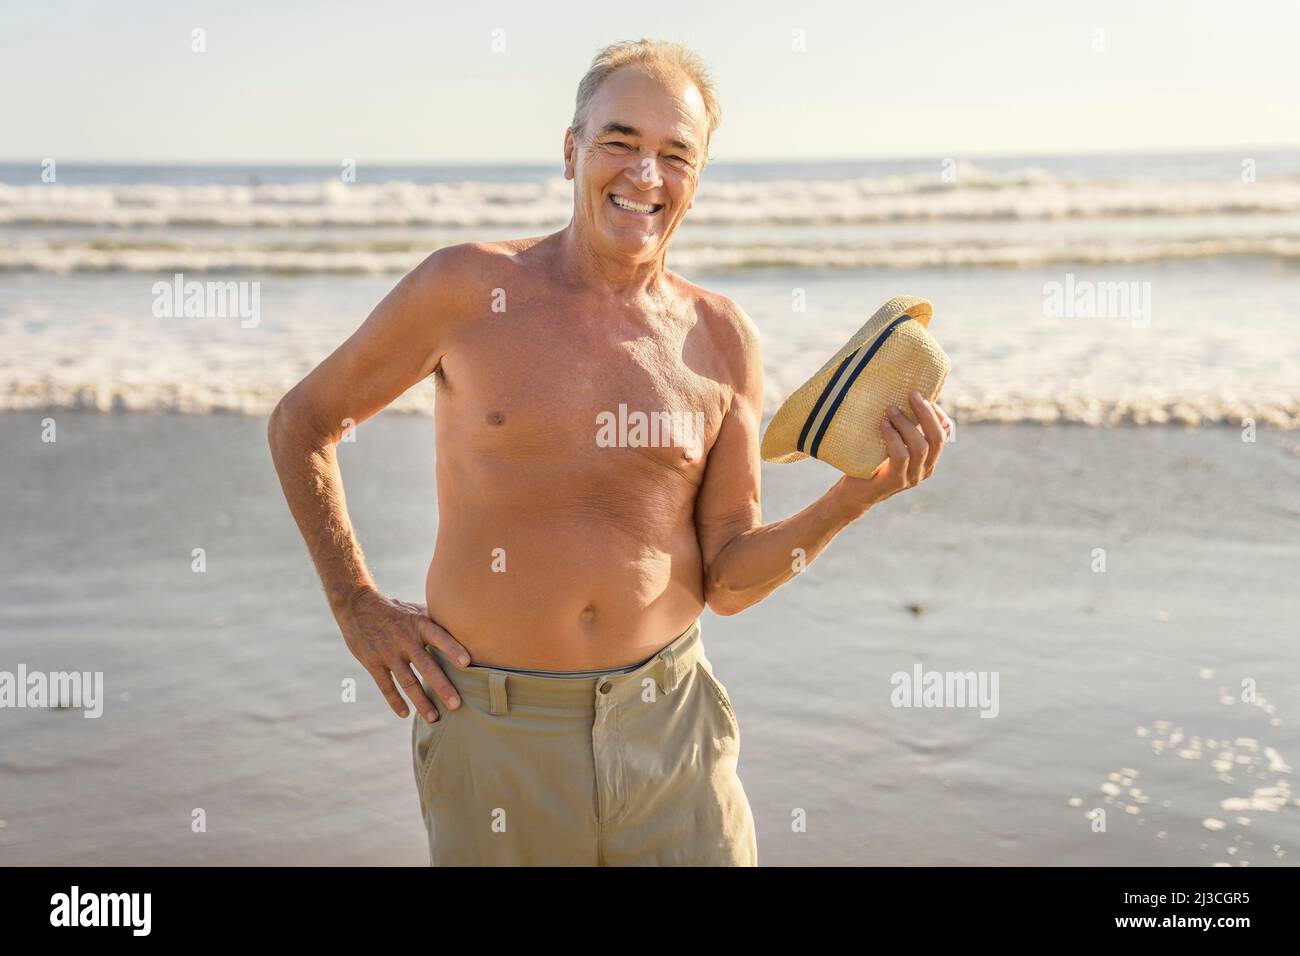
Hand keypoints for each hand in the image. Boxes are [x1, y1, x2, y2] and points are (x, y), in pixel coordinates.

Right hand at [336, 588, 469, 721]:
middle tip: (456, 705)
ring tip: (434, 718)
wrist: (356, 606)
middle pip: (426, 666)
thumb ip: (437, 620)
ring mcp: (387, 652)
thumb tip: (465, 627)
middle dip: (442, 686)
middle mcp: (404, 639)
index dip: (452, 649)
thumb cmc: (395, 610)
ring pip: (407, 682)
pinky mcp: (372, 663)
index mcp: (419, 624)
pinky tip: (405, 714)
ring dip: (421, 701)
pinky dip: (395, 701)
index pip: (439, 636)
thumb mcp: (416, 609)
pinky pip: (386, 686)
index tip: (467, 663)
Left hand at [838, 391, 951, 508]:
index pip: (944, 432)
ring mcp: (912, 477)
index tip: (923, 396)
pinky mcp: (896, 482)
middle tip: (912, 394)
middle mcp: (925, 468)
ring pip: (921, 447)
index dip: (937, 413)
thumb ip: (902, 427)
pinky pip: (901, 457)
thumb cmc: (872, 460)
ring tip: (891, 409)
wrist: (856, 492)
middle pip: (937, 438)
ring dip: (906, 424)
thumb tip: (901, 394)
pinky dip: (893, 438)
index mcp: (929, 457)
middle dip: (926, 413)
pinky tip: (884, 426)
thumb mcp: (892, 442)